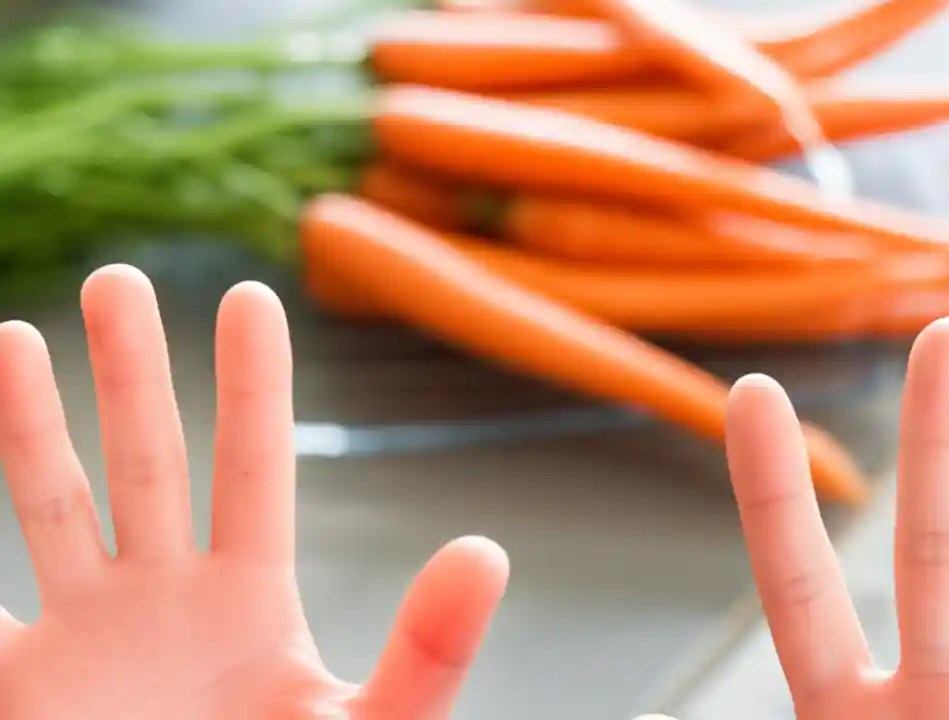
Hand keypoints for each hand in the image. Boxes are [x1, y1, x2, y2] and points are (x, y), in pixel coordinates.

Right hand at [0, 265, 508, 719]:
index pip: (253, 464)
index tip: (248, 296)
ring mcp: (86, 636)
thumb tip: (488, 551)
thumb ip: (429, 649)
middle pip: (148, 458)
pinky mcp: (23, 685)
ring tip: (13, 333)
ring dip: (30, 422)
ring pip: (53, 504)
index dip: (252, 383)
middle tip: (119, 279)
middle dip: (133, 372)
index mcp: (250, 597)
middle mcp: (165, 599)